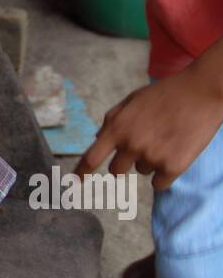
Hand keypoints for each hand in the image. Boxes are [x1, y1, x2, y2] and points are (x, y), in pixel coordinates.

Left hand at [74, 67, 222, 191]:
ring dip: (150, 161)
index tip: (75, 184)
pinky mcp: (172, 168)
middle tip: (144, 145)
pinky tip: (175, 152)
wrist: (201, 93)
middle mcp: (130, 144)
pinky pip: (159, 183)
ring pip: (142, 172)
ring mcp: (151, 157)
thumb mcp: (132, 100)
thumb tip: (98, 138)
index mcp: (117, 127)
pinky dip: (165, 174)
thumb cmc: (165, 94)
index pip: (91, 157)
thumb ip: (113, 119)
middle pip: (116, 171)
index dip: (81, 173)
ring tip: (166, 138)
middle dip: (125, 162)